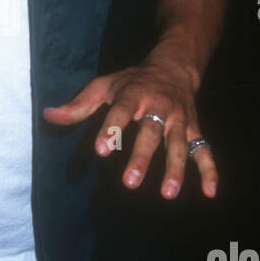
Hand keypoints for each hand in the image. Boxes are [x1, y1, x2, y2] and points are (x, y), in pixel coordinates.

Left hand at [42, 55, 217, 198]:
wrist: (174, 67)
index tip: (101, 150)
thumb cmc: (132, 81)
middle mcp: (159, 107)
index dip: (112, 129)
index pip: (121, 111)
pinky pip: (205, 150)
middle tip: (130, 183)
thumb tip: (49, 116)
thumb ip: (79, 105)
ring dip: (176, 169)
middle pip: (151, 133)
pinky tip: (210, 192)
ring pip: (180, 145)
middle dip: (142, 157)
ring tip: (168, 194)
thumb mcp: (104, 86)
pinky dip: (210, 170)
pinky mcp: (195, 130)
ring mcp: (179, 120)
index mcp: (134, 94)